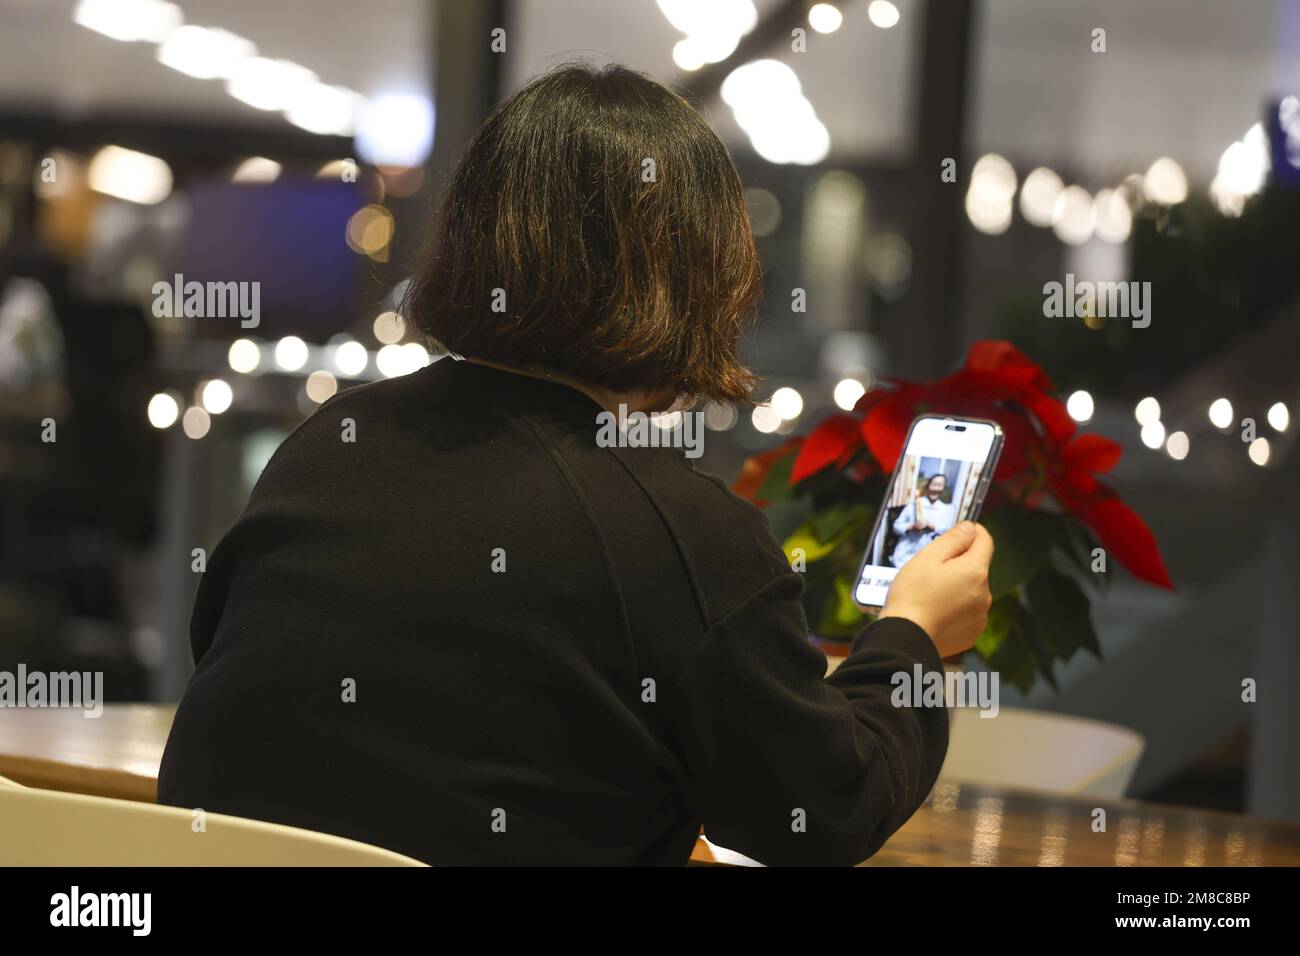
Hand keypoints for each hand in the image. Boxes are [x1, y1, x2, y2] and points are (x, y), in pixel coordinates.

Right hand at [879, 521, 993, 658]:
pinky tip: (935, 611)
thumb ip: (952, 539)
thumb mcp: (927, 558)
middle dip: (959, 564)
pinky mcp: (972, 633)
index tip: (959, 532)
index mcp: (975, 571)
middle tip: (931, 570)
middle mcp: (985, 593)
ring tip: (930, 595)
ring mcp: (980, 615)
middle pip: (977, 567)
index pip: (985, 541)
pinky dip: (955, 608)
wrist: (905, 639)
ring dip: (957, 586)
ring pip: (972, 590)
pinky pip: (967, 612)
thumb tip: (970, 528)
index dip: (972, 532)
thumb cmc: (911, 596)